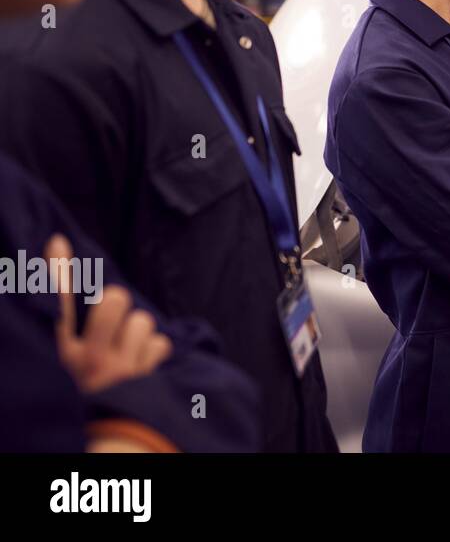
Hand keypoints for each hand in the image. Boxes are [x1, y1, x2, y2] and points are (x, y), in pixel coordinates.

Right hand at [47, 234, 171, 394]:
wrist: (107, 438)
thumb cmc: (83, 391)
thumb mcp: (66, 361)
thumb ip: (67, 323)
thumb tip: (65, 261)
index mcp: (60, 356)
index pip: (56, 306)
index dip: (58, 272)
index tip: (59, 242)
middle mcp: (87, 363)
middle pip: (114, 299)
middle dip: (117, 305)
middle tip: (111, 324)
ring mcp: (119, 372)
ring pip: (142, 320)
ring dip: (137, 332)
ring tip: (124, 353)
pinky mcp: (146, 381)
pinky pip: (160, 343)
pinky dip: (154, 351)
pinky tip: (140, 366)